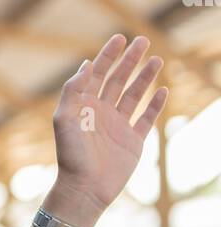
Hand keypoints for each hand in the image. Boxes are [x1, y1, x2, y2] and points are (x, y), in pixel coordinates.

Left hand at [51, 33, 168, 216]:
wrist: (84, 188)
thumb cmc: (70, 154)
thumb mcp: (64, 118)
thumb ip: (73, 90)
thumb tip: (87, 64)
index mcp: (84, 105)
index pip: (98, 73)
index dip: (108, 55)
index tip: (120, 38)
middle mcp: (101, 112)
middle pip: (119, 79)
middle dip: (130, 60)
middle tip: (143, 41)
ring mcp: (118, 125)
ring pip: (135, 95)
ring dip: (145, 77)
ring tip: (157, 59)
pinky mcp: (133, 141)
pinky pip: (146, 118)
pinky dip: (155, 104)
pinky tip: (163, 89)